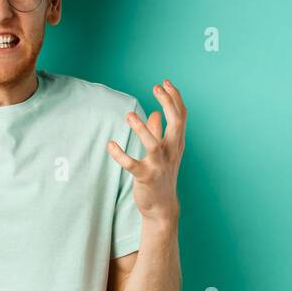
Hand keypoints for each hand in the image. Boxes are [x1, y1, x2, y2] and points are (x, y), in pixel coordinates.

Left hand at [106, 78, 186, 228]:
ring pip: (153, 144)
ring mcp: (159, 165)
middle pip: (176, 124)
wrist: (162, 207)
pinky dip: (121, 154)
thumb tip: (154, 113)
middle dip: (168, 104)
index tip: (164, 83)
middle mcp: (171, 152)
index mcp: (177, 144)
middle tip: (156, 88)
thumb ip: (159, 132)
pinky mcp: (145, 177)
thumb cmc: (162, 177)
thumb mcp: (164, 152)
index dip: (175, 98)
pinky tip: (110, 145)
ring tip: (129, 115)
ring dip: (141, 129)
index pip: (181, 116)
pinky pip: (132, 164)